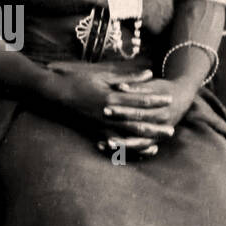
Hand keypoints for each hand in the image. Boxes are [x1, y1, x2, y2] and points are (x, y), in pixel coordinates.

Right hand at [44, 65, 192, 156]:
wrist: (53, 94)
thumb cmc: (77, 81)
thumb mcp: (103, 76)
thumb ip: (127, 77)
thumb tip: (148, 73)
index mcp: (112, 96)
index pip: (139, 99)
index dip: (155, 100)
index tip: (169, 100)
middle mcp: (109, 114)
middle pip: (137, 121)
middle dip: (155, 126)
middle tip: (171, 129)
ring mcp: (101, 125)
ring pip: (127, 136)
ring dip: (144, 141)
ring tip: (158, 144)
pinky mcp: (94, 132)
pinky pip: (114, 143)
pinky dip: (126, 149)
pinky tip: (136, 152)